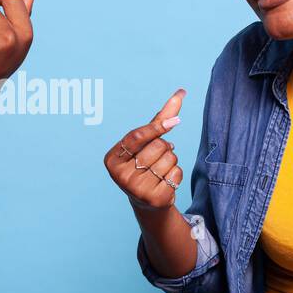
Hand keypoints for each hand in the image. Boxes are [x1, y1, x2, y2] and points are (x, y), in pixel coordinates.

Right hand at [104, 90, 185, 209]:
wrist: (147, 200)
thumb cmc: (145, 163)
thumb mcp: (146, 142)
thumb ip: (160, 118)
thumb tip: (180, 93)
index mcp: (112, 159)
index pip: (137, 136)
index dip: (156, 127)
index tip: (175, 121)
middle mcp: (120, 176)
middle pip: (157, 146)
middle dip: (164, 147)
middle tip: (157, 157)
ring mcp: (137, 189)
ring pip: (169, 159)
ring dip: (172, 160)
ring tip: (161, 169)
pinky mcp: (154, 199)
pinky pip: (176, 173)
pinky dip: (177, 173)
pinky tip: (166, 181)